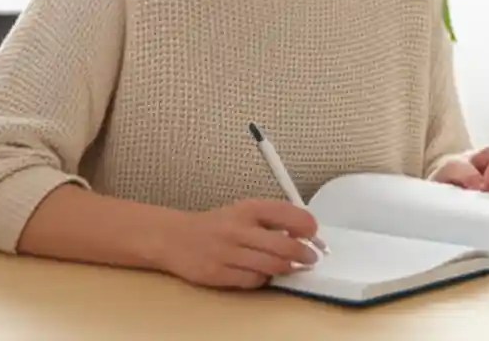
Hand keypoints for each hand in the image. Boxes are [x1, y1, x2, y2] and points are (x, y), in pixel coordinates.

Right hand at [156, 199, 322, 288]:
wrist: (174, 237)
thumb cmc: (216, 225)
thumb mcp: (243, 211)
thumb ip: (271, 219)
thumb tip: (304, 233)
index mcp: (248, 209)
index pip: (288, 214)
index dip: (307, 226)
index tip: (314, 233)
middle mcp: (238, 229)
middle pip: (284, 246)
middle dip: (304, 254)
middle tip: (311, 257)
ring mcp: (227, 252)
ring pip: (271, 266)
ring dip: (288, 269)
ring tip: (293, 267)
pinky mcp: (218, 273)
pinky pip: (252, 280)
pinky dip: (264, 279)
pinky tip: (264, 274)